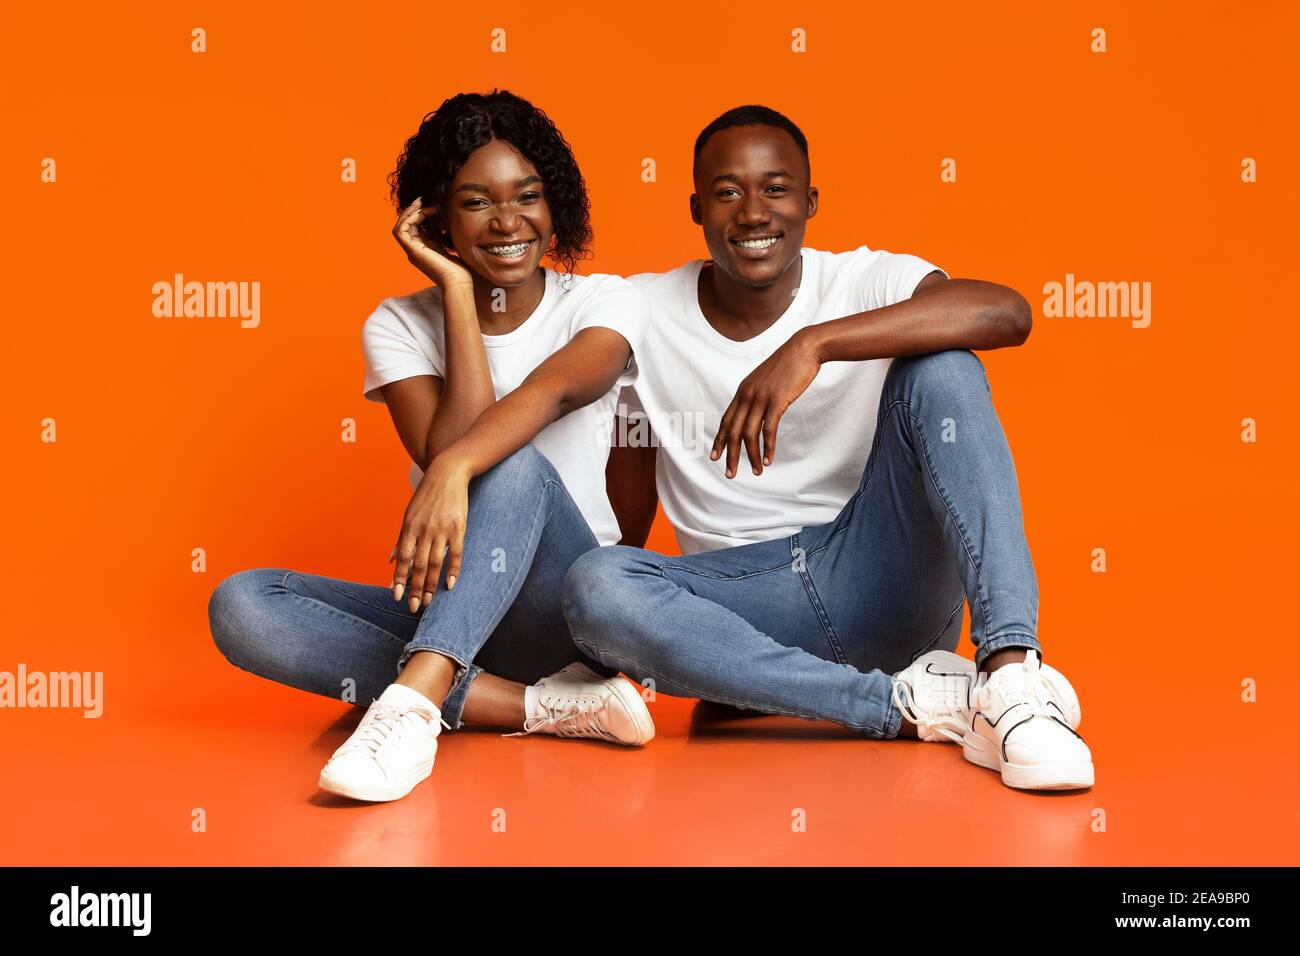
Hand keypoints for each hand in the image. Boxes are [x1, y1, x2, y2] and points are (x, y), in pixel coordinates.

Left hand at [389, 454, 471, 611]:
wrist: (448, 473)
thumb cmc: (427, 495)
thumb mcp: (409, 514)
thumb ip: (401, 539)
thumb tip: (391, 560)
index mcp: (409, 527)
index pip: (403, 558)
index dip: (399, 579)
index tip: (397, 597)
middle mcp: (423, 530)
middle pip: (418, 565)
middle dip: (415, 588)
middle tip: (414, 607)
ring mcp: (441, 530)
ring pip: (435, 563)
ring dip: (431, 584)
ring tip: (429, 601)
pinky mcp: (458, 528)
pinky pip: (455, 553)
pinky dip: (453, 570)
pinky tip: (450, 584)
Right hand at [392, 197, 472, 290]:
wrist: (459, 282)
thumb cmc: (460, 269)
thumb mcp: (450, 247)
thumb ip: (444, 236)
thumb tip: (447, 222)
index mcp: (422, 250)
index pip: (413, 228)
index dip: (418, 214)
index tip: (431, 204)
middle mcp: (414, 251)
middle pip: (404, 226)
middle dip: (411, 210)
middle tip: (422, 199)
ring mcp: (411, 251)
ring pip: (400, 227)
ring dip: (409, 213)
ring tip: (421, 202)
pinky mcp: (412, 251)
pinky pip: (401, 231)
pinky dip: (409, 219)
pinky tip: (424, 212)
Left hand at [711, 330, 821, 477]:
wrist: (804, 349)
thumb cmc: (788, 365)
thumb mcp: (766, 380)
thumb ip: (758, 394)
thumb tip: (755, 409)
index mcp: (743, 391)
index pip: (726, 420)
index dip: (719, 440)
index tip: (715, 457)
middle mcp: (747, 395)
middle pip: (732, 431)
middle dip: (730, 455)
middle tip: (729, 474)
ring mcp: (761, 398)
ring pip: (749, 434)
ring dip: (751, 456)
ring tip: (756, 471)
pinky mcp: (777, 401)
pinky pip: (768, 429)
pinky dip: (767, 447)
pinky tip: (768, 459)